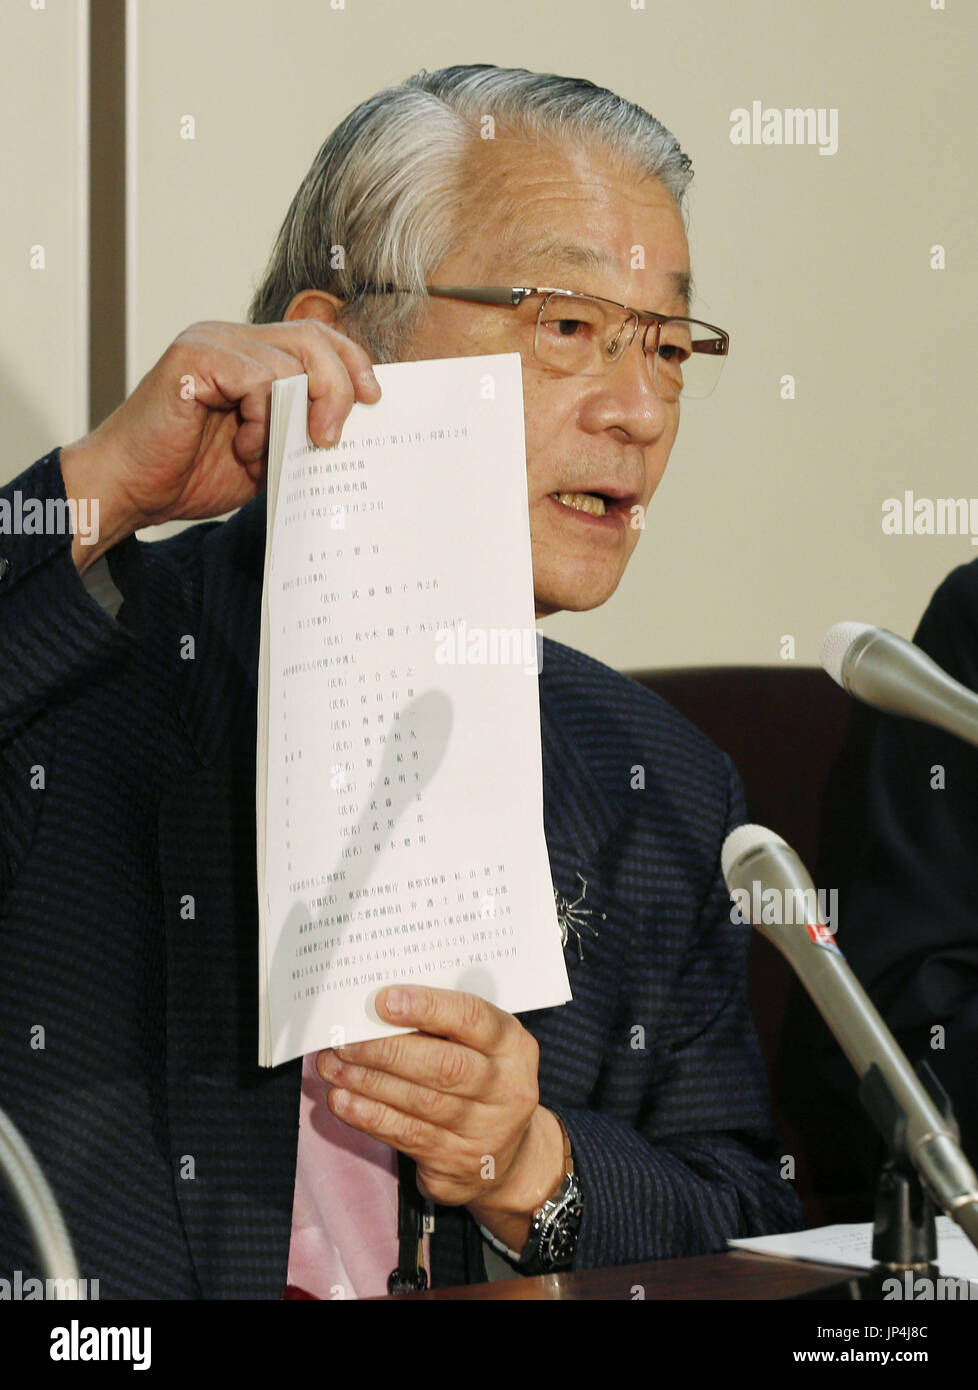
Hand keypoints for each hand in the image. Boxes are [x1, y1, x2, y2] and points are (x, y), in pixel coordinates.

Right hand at [60, 317, 379, 571]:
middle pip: (315, 339)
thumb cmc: (189, 474)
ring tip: (263, 453)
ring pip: (290, 362)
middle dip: (338, 389)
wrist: (132, 491)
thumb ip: (300, 427)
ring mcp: (211, 342)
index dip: (353, 363)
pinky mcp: (193, 358)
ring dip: (289, 417)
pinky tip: (242, 447)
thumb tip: (355, 426)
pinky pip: (258, 378)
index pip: (319, 337)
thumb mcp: (267, 451)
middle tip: (330, 439)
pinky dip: (261, 418)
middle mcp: (231, 338)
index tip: (374, 399)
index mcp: (250, 354)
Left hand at [316, 986, 564, 1245]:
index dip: (428, 1008)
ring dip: (369, 1082)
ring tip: (333, 1067)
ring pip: (420, 1102)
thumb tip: (374, 1009)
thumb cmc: (480, 1081)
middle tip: (344, 1041)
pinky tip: (343, 1101)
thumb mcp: (481, 1048)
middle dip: (387, 1051)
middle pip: (445, 1067)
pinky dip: (369, 1116)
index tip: (383, 1001)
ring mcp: (484, 1130)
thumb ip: (443, 1028)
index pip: (473, 1018)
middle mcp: (506, 1088)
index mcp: (513, 1046)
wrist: (507, 1159)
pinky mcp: (456, 1163)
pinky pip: (406, 1135)